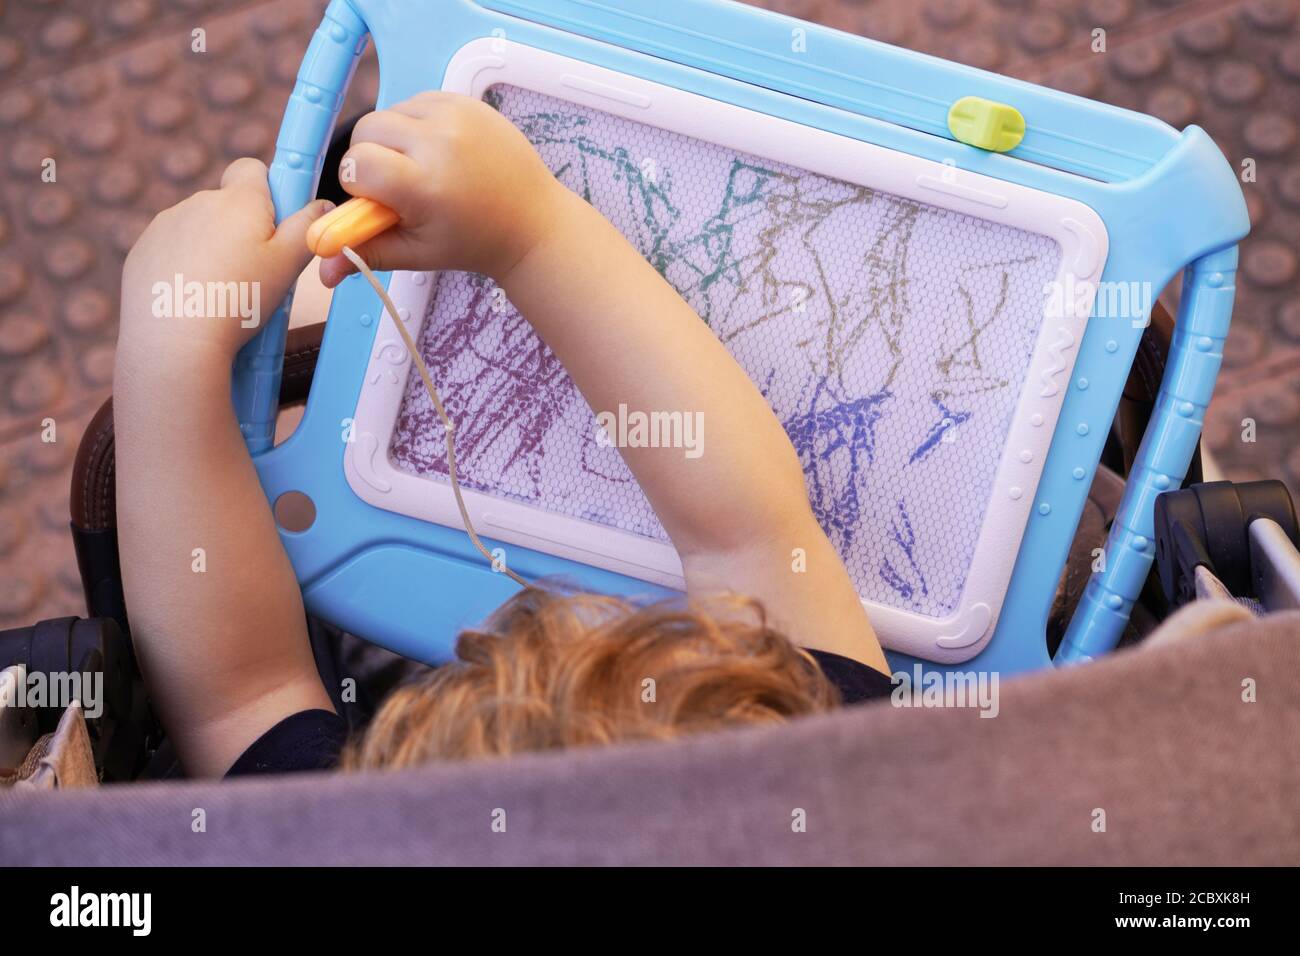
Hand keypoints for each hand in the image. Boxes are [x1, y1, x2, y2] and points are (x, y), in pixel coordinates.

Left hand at [119, 158, 332, 364]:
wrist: (177, 339)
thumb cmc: (240, 300)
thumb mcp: (289, 265)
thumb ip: (308, 229)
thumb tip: (322, 205)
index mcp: (238, 199)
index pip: (252, 169)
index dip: (267, 192)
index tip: (276, 225)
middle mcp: (198, 201)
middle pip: (227, 205)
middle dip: (242, 230)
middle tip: (255, 273)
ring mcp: (165, 225)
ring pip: (199, 229)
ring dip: (213, 250)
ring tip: (222, 293)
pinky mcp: (142, 251)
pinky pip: (171, 251)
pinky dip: (184, 269)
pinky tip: (194, 300)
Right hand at [318, 92, 568, 288]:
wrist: (531, 220)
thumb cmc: (472, 241)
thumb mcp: (417, 254)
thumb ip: (365, 254)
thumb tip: (322, 273)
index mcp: (425, 185)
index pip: (356, 165)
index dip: (358, 185)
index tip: (380, 200)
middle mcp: (440, 142)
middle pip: (365, 130)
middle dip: (370, 157)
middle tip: (400, 186)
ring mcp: (455, 116)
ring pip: (389, 112)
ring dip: (393, 139)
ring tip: (422, 169)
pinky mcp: (464, 100)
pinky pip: (414, 101)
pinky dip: (415, 124)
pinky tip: (437, 152)